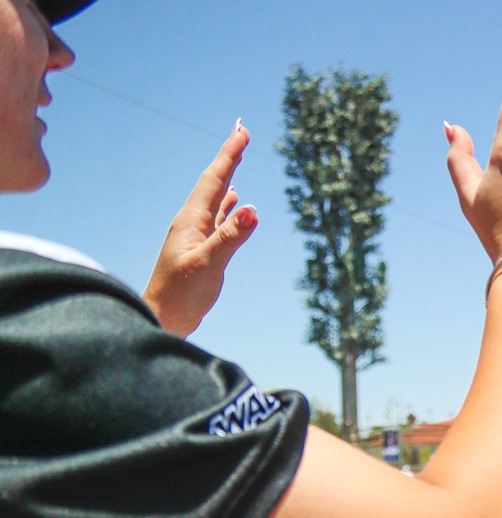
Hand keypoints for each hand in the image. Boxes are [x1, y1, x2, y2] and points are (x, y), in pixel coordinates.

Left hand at [143, 121, 258, 336]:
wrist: (162, 316)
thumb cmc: (181, 293)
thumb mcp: (208, 264)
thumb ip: (230, 237)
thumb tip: (252, 208)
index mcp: (191, 220)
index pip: (215, 180)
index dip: (229, 154)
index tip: (242, 131)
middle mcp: (192, 221)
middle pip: (214, 182)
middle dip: (229, 157)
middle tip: (242, 132)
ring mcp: (196, 234)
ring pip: (216, 197)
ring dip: (229, 177)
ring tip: (237, 158)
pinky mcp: (202, 248)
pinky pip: (218, 217)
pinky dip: (228, 204)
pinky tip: (235, 201)